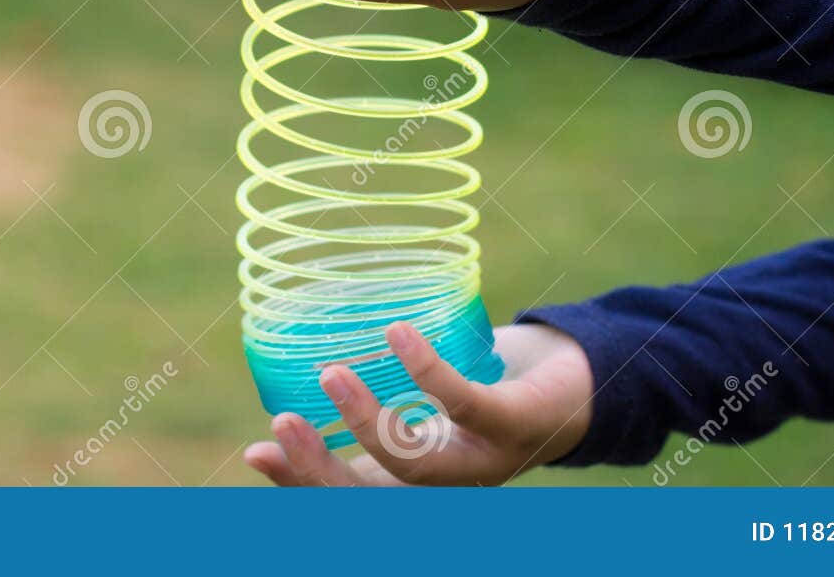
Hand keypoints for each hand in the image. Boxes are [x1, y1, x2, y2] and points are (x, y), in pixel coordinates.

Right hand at [242, 321, 593, 485]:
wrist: (577, 383)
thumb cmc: (488, 390)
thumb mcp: (427, 397)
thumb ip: (380, 396)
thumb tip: (304, 359)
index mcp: (418, 478)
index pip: (350, 496)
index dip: (299, 483)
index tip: (256, 450)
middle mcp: (449, 483)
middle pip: (374, 498)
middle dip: (321, 470)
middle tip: (281, 423)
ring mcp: (484, 460)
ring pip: (417, 463)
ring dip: (369, 423)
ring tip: (332, 374)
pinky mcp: (516, 425)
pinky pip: (465, 402)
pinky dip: (427, 371)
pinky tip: (398, 334)